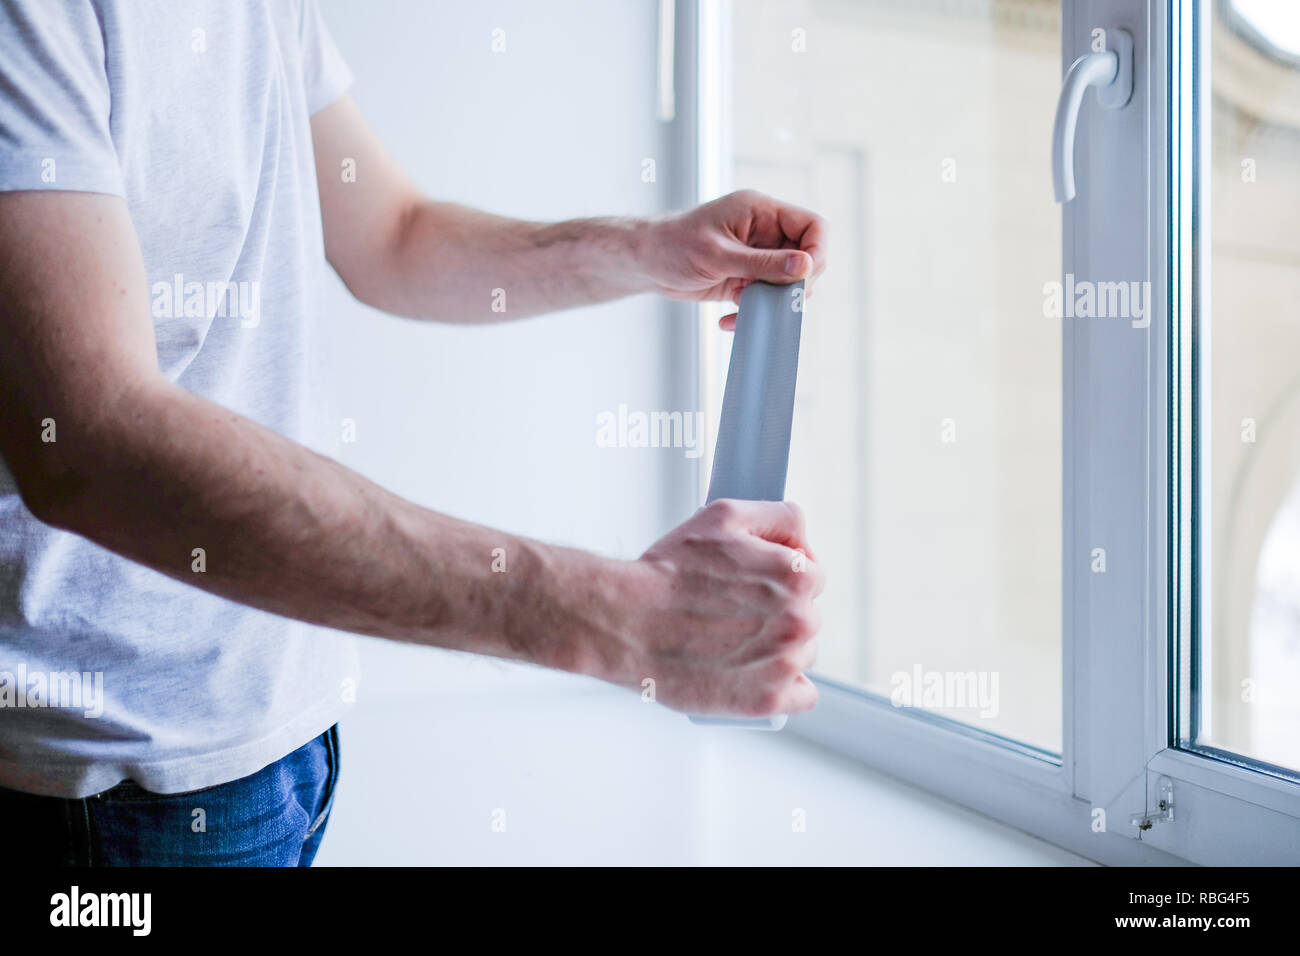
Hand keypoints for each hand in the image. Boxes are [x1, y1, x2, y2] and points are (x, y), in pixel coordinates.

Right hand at [612, 499, 823, 717]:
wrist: (625, 622)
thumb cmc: (667, 573)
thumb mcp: (724, 517)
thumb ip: (778, 517)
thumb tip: (801, 534)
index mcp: (796, 576)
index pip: (810, 575)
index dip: (779, 576)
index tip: (752, 584)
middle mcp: (799, 620)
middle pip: (806, 615)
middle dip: (777, 613)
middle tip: (732, 612)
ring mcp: (785, 663)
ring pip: (801, 654)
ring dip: (777, 650)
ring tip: (732, 642)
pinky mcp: (766, 700)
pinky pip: (801, 696)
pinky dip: (783, 688)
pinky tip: (754, 674)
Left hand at [644, 189, 827, 328]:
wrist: (644, 263)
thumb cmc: (673, 246)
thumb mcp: (718, 255)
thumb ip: (762, 263)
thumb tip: (805, 267)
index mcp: (762, 212)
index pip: (813, 226)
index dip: (817, 252)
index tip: (804, 279)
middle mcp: (764, 232)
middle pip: (806, 258)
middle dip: (793, 285)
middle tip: (772, 302)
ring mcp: (756, 256)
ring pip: (787, 283)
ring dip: (771, 303)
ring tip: (742, 309)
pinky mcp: (745, 278)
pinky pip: (765, 298)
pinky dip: (752, 313)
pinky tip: (728, 320)